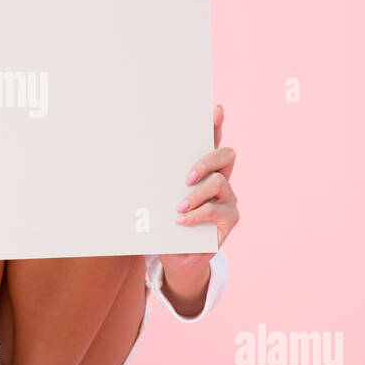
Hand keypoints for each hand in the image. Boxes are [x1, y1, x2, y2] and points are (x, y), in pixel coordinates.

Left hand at [163, 102, 238, 276]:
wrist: (178, 255)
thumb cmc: (167, 222)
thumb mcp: (159, 198)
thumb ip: (158, 180)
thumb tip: (134, 159)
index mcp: (205, 169)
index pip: (212, 142)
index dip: (215, 125)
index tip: (214, 110)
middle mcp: (222, 180)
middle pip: (226, 155)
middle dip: (206, 161)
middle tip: (186, 176)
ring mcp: (229, 199)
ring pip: (220, 182)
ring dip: (195, 194)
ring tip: (177, 207)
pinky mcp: (230, 219)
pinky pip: (216, 210)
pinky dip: (195, 215)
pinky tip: (181, 221)